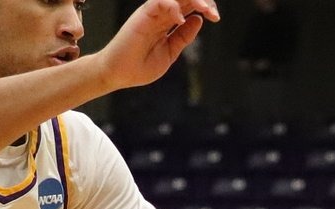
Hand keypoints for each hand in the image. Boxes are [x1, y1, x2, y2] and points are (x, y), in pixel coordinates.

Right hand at [93, 0, 218, 90]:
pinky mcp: (142, 15)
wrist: (119, 74)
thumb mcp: (170, 53)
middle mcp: (161, 14)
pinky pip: (159, 2)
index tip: (215, 18)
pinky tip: (180, 19)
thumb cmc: (140, 66)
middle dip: (204, 0)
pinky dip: (173, 7)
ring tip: (206, 10)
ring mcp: (152, 13)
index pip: (190, 5)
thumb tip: (198, 20)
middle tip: (214, 14)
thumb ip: (183, 37)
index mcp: (168, 22)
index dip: (205, 7)